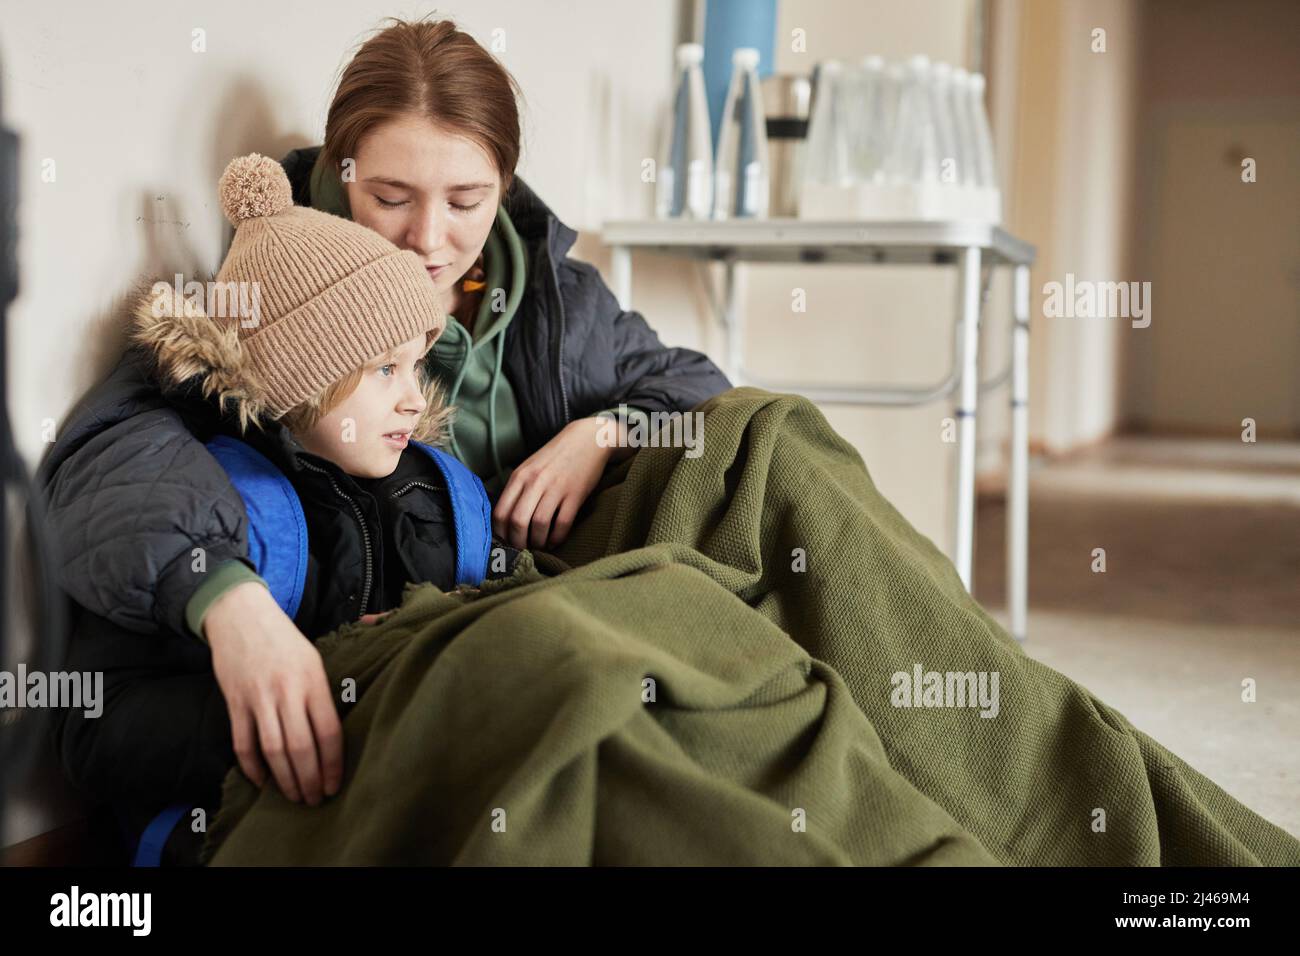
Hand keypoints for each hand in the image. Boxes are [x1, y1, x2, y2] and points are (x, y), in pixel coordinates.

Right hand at [203, 581, 343, 805]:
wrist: (241, 615)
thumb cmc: (283, 639)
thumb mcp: (312, 660)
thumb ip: (319, 695)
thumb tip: (329, 737)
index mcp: (313, 681)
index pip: (329, 731)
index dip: (333, 764)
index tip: (335, 785)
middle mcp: (287, 691)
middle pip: (301, 748)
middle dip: (310, 780)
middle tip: (315, 800)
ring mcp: (258, 698)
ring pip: (273, 750)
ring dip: (285, 780)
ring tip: (294, 796)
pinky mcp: (234, 702)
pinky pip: (243, 743)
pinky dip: (252, 767)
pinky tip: (263, 781)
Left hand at [493, 416, 624, 549]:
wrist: (588, 439)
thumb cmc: (556, 456)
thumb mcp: (530, 467)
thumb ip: (517, 488)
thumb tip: (506, 518)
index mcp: (520, 476)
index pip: (501, 511)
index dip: (501, 532)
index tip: (506, 540)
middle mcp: (535, 482)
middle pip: (517, 521)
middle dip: (518, 541)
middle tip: (522, 548)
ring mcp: (556, 488)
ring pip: (539, 524)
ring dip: (538, 541)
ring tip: (539, 544)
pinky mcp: (575, 495)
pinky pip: (562, 523)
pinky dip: (557, 537)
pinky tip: (555, 540)